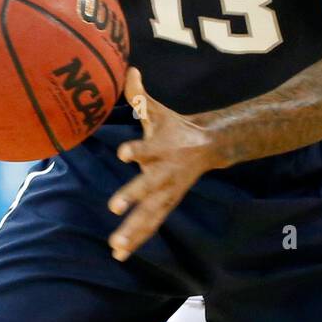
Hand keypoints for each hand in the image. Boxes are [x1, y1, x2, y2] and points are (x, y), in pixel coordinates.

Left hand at [107, 68, 216, 260]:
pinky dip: (137, 239)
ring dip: (133, 229)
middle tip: (114, 205)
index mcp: (161, 147)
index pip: (147, 148)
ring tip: (115, 245)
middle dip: (133, 195)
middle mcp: (163, 172)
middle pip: (147, 185)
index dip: (136, 150)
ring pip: (150, 212)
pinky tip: (119, 253)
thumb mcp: (157, 110)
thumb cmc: (174, 127)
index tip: (123, 153)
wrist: (207, 146)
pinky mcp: (166, 204)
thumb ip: (138, 94)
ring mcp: (166, 191)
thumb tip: (127, 68)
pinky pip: (151, 224)